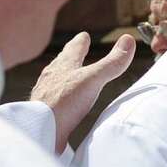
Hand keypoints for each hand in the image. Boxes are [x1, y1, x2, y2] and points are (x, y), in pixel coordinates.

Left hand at [30, 32, 134, 152]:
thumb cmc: (63, 102)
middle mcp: (51, 78)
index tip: (83, 35)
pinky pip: (53, 100)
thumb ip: (111, 63)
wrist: (38, 130)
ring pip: (55, 80)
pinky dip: (59, 97)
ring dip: (63, 76)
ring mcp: (45, 95)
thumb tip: (128, 39)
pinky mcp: (44, 113)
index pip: (73, 49)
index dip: (80, 42)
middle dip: (69, 57)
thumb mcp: (93, 79)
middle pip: (62, 63)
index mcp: (64, 66)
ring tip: (68, 76)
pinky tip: (62, 105)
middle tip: (73, 50)